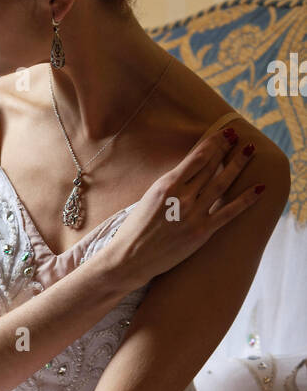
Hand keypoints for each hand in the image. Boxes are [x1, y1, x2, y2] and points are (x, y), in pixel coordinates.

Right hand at [108, 127, 264, 286]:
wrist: (131, 257)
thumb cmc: (138, 226)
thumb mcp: (151, 196)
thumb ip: (172, 183)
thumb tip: (191, 170)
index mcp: (166, 185)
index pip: (197, 158)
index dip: (213, 143)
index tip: (223, 133)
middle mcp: (182, 197)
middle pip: (211, 167)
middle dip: (226, 149)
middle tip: (238, 136)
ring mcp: (193, 215)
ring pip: (222, 184)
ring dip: (238, 165)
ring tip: (250, 151)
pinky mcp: (201, 232)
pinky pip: (229, 212)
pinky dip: (246, 199)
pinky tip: (259, 188)